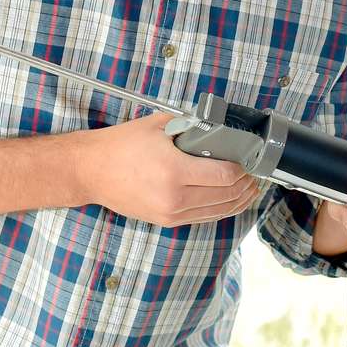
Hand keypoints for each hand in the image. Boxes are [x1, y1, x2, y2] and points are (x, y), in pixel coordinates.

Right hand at [85, 112, 264, 227]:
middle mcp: (175, 198)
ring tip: (248, 189)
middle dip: (245, 185)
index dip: (243, 169)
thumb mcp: (158, 126)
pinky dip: (220, 209)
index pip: (225, 176)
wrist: (91, 171)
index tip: (250, 160)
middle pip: (226, 196)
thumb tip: (217, 127)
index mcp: (175, 172)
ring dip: (238, 200)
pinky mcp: (166, 220)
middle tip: (254, 174)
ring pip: (217, 211)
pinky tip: (229, 201)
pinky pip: (202, 217)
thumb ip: (190, 126)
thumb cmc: (121, 146)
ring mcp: (170, 213)